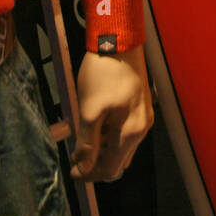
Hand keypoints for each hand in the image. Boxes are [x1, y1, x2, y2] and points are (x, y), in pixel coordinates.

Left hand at [70, 44, 154, 182]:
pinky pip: (125, 131)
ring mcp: (143, 116)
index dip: (90, 174)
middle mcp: (143, 128)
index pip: (111, 168)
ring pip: (122, 146)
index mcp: (132, 132)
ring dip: (103, 149)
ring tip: (82, 141)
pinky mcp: (140, 106)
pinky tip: (96, 126)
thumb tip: (82, 168)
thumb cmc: (103, 75)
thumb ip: (87, 143)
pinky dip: (110, 136)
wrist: (118, 41)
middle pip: (119, 160)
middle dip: (96, 164)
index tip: (72, 171)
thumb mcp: (89, 111)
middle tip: (75, 158)